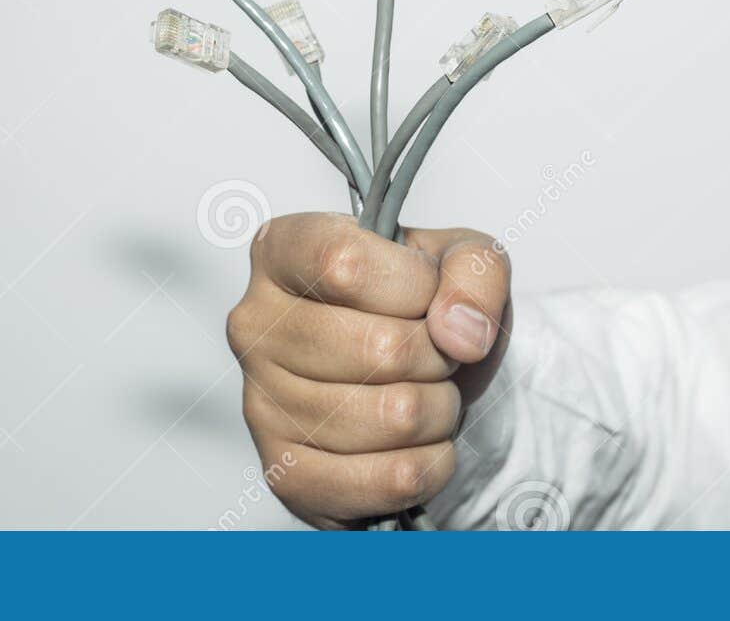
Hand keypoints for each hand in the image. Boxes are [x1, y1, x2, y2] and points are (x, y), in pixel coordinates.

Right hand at [225, 212, 511, 528]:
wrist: (414, 374)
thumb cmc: (421, 304)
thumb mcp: (460, 258)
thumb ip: (474, 270)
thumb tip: (458, 331)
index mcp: (282, 250)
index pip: (344, 264)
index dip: (413, 286)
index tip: (427, 293)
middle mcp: (255, 323)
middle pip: (381, 348)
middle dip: (438, 355)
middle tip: (432, 351)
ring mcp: (262, 403)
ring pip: (395, 416)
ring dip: (439, 410)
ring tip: (423, 392)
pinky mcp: (286, 473)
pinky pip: (390, 479)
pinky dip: (430, 464)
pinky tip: (416, 443)